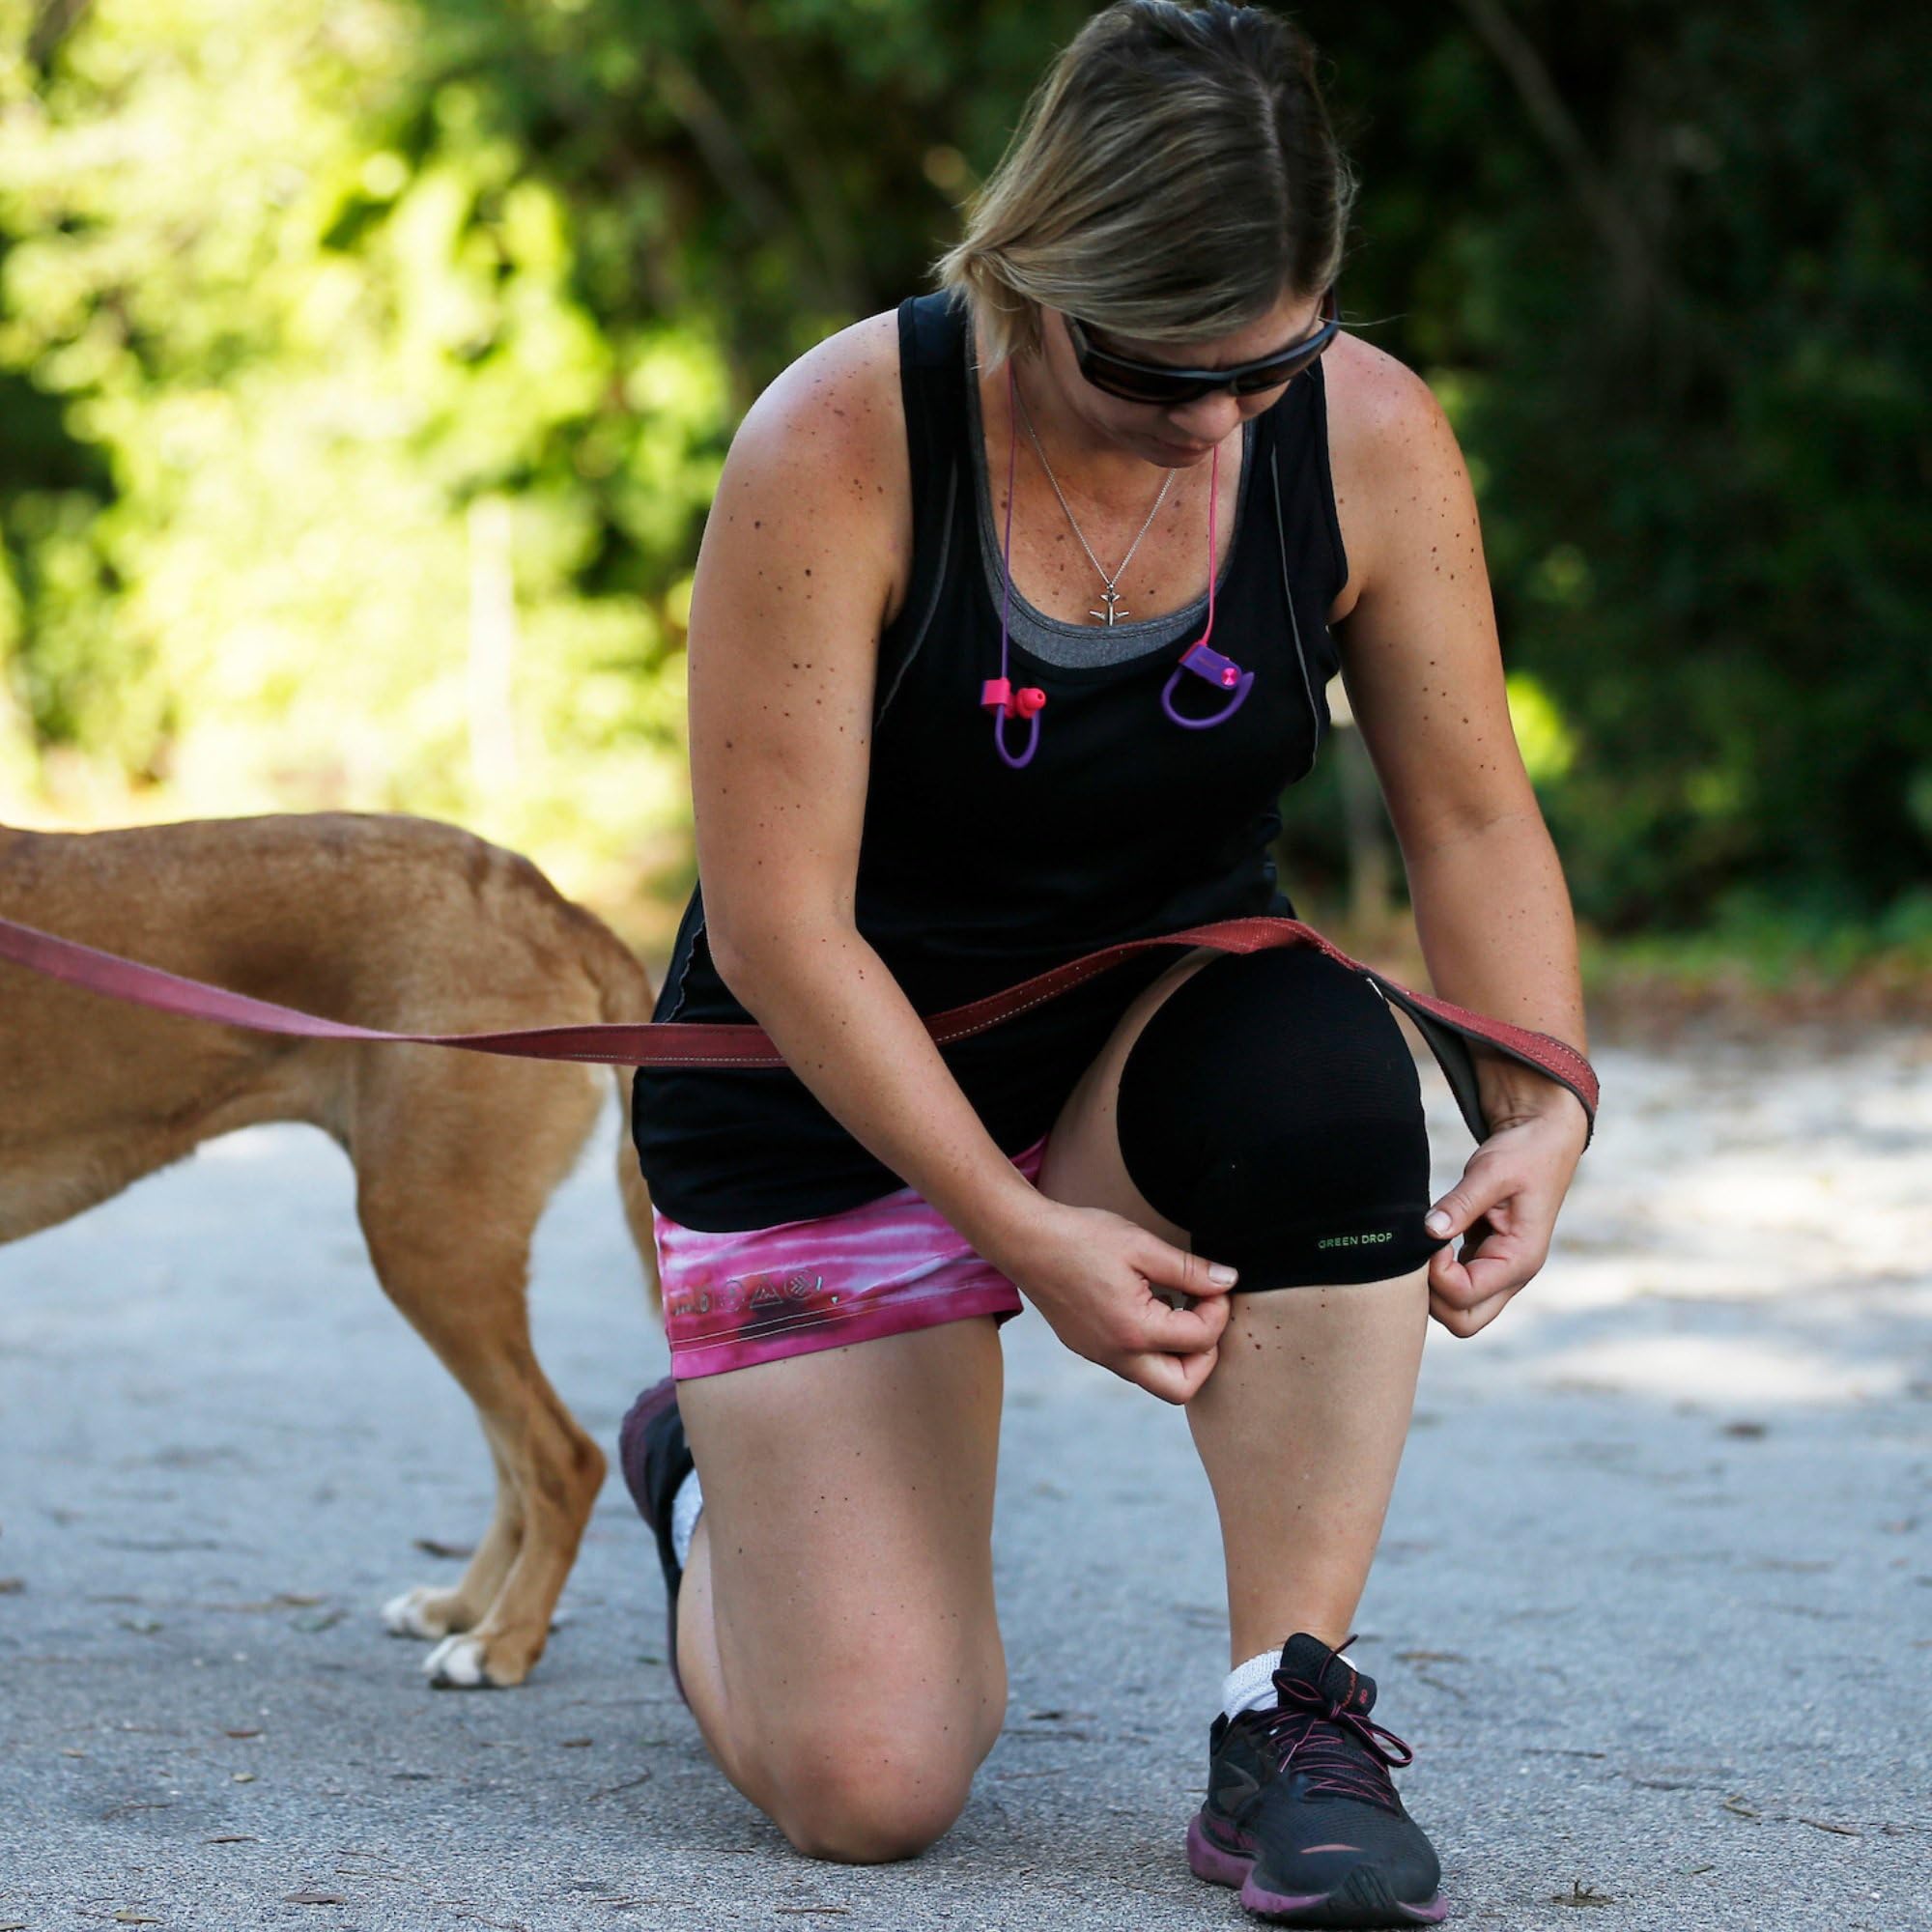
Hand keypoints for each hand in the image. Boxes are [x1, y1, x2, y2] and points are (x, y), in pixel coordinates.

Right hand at [980, 1197, 1236, 1403]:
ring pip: (1157, 1380)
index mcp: (1134, 1331)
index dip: (1218, 1310)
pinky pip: (1134, 1364)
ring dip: (1179, 1352)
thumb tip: (1228, 1282)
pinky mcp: (1088, 1349)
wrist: (1026, 1241)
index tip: (1213, 1283)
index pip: (1201, 1340)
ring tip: (1175, 1305)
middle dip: (1205, 1356)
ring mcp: (1100, 1356)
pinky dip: (1153, 1346)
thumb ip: (1190, 1270)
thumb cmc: (1082, 1238)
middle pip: (1182, 1389)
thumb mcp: (1143, 1246)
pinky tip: (1149, 1305)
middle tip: (1203, 1315)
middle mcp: (1117, 1355)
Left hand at [1424, 1093, 1589, 1337]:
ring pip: (1457, 1310)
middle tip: (1424, 1252)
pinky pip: (1456, 1288)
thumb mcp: (1491, 1171)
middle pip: (1463, 1321)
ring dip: (1434, 1287)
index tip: (1432, 1235)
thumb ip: (1460, 1203)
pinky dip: (1437, 1274)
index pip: (1465, 1295)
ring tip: (1428, 1244)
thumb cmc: (1523, 1154)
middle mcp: (1512, 1276)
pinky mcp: (1486, 1260)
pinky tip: (1432, 1242)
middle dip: (1433, 1296)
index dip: (1436, 1272)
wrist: (1542, 1141)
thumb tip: (1430, 1231)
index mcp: (1520, 1259)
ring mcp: (1499, 1272)